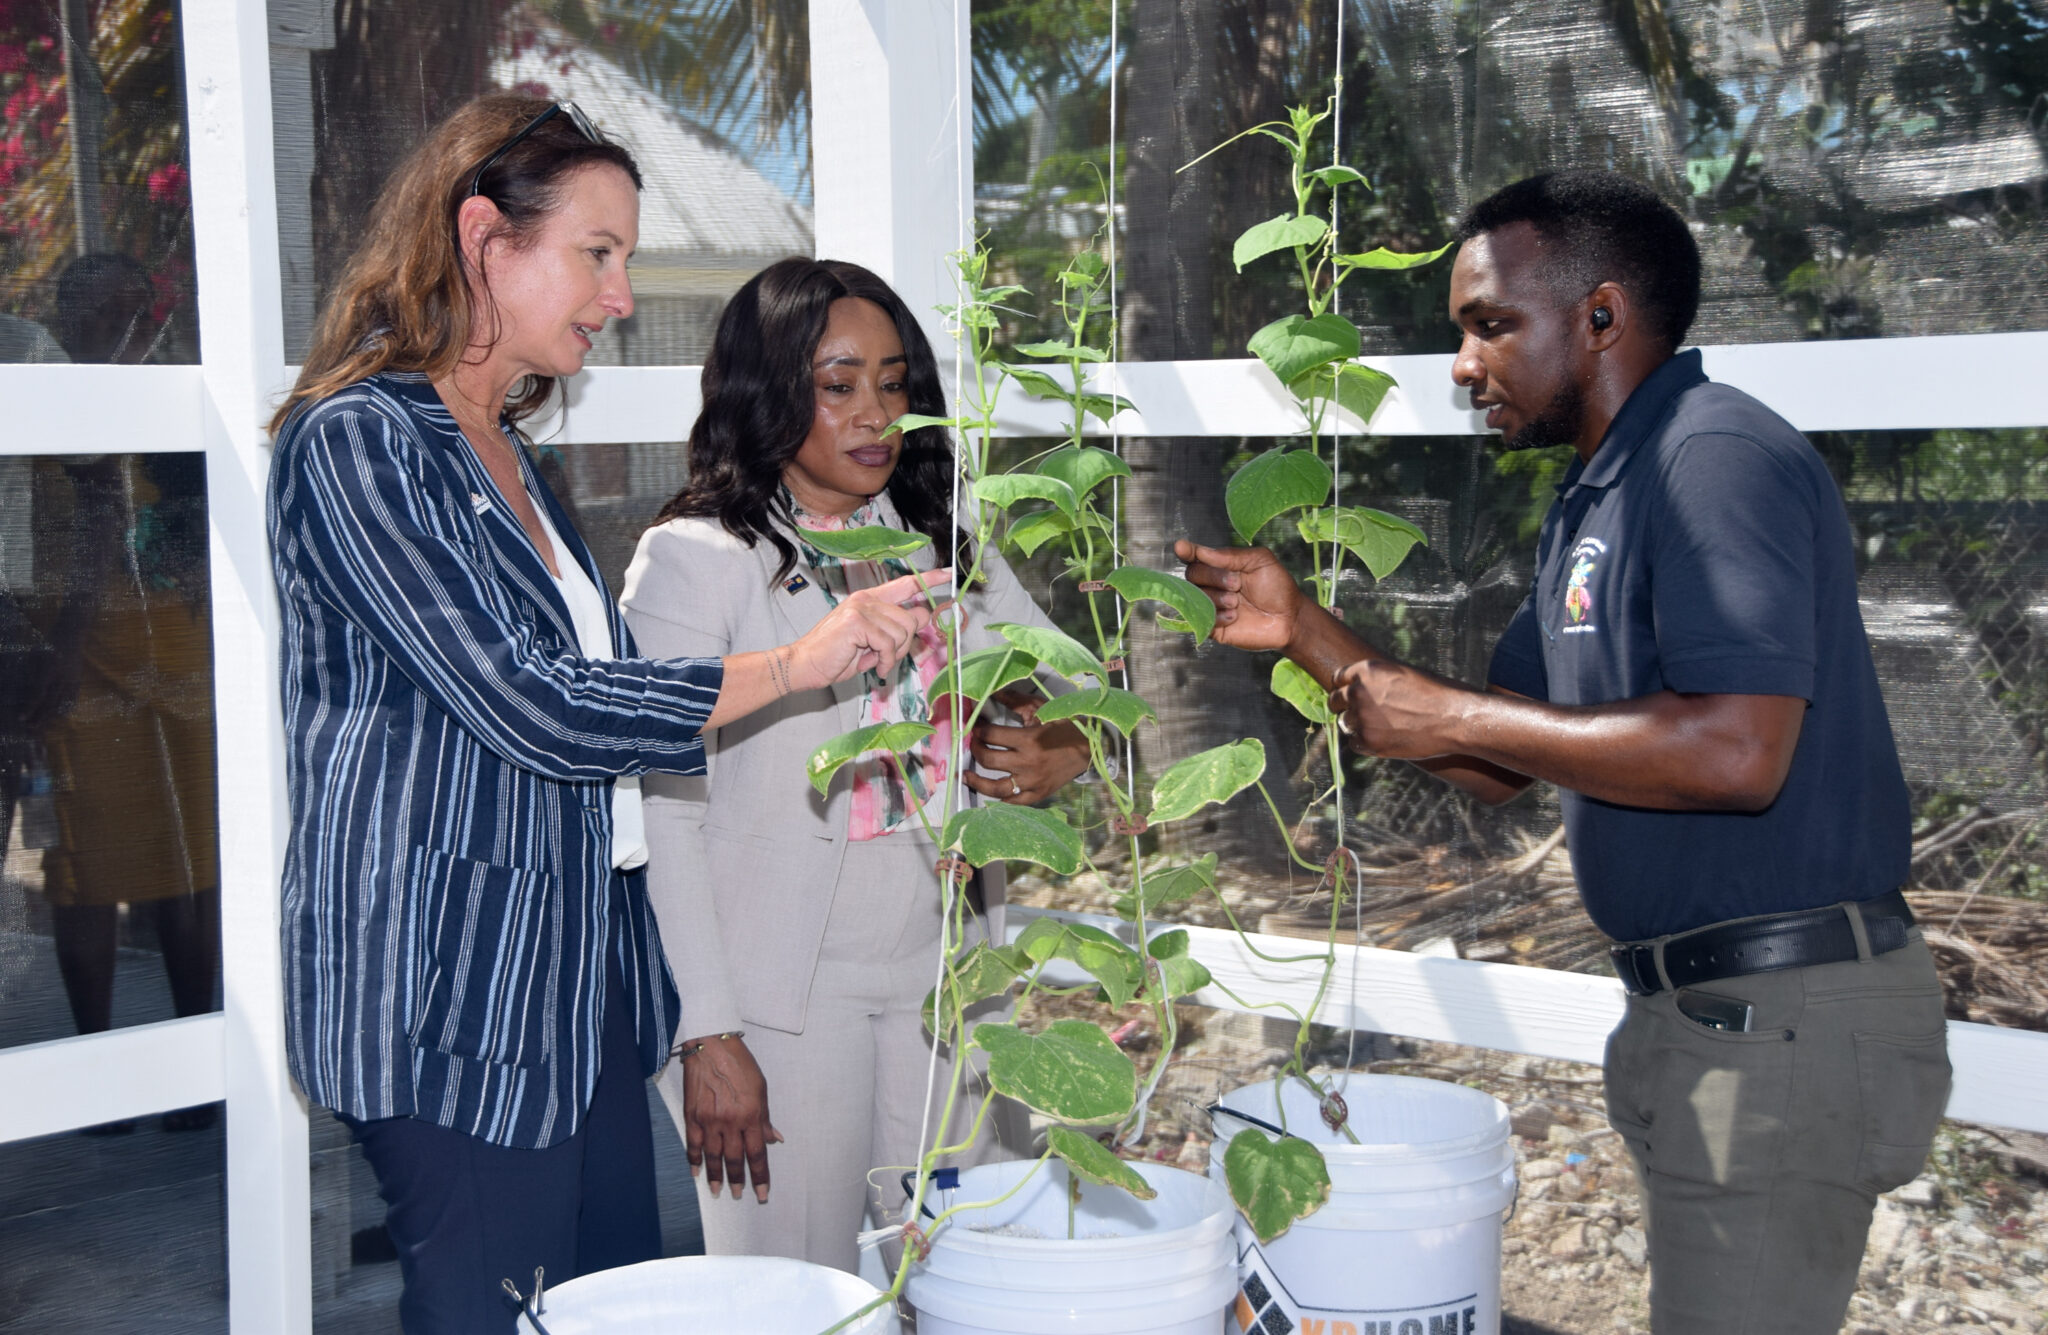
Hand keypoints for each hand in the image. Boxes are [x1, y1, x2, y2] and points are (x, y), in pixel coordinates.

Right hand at [680, 1034, 782, 1202]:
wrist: (711, 1045)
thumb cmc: (739, 1064)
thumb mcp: (761, 1088)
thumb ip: (766, 1117)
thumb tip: (773, 1139)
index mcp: (751, 1115)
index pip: (757, 1154)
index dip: (760, 1176)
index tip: (762, 1193)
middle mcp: (730, 1122)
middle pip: (734, 1160)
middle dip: (739, 1181)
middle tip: (740, 1195)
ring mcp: (709, 1120)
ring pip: (713, 1157)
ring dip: (716, 1177)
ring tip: (719, 1191)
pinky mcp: (692, 1116)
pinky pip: (693, 1144)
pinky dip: (695, 1160)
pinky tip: (697, 1173)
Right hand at [787, 568, 952, 689]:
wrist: (805, 665)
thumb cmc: (837, 656)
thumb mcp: (872, 642)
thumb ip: (894, 629)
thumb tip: (923, 616)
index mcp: (870, 599)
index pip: (905, 584)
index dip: (929, 579)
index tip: (948, 574)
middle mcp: (867, 598)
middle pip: (911, 618)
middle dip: (905, 645)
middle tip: (886, 658)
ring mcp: (861, 608)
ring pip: (902, 632)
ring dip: (893, 655)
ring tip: (875, 662)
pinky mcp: (857, 622)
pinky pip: (888, 644)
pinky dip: (885, 661)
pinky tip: (873, 667)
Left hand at [964, 686, 1091, 803]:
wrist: (1090, 747)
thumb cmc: (1064, 726)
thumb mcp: (1042, 709)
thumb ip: (1015, 700)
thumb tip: (991, 691)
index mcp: (1028, 739)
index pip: (991, 736)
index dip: (977, 730)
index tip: (974, 726)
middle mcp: (1027, 763)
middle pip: (988, 760)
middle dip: (975, 749)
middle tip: (973, 743)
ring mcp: (1032, 782)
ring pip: (994, 788)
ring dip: (976, 781)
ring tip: (966, 775)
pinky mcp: (1038, 794)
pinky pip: (1012, 802)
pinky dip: (998, 799)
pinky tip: (988, 792)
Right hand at [1173, 540, 1305, 652]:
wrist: (1289, 617)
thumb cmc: (1277, 586)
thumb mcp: (1259, 560)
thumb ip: (1231, 555)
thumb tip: (1201, 551)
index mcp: (1222, 566)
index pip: (1196, 557)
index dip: (1186, 551)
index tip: (1182, 548)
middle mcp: (1213, 584)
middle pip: (1192, 574)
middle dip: (1213, 577)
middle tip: (1236, 584)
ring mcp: (1212, 606)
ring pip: (1195, 597)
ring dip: (1218, 598)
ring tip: (1238, 603)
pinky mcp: (1213, 627)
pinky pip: (1201, 619)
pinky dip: (1217, 616)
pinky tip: (1235, 617)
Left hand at [1327, 658, 1466, 758]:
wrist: (1454, 719)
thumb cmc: (1435, 694)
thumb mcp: (1402, 674)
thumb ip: (1377, 679)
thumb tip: (1359, 686)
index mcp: (1367, 671)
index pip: (1338, 678)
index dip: (1344, 687)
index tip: (1349, 694)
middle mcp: (1359, 692)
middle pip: (1335, 700)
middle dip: (1344, 706)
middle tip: (1361, 713)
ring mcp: (1362, 718)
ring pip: (1344, 722)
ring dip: (1356, 725)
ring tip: (1380, 727)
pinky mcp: (1368, 742)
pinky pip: (1353, 743)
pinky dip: (1364, 743)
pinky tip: (1383, 739)